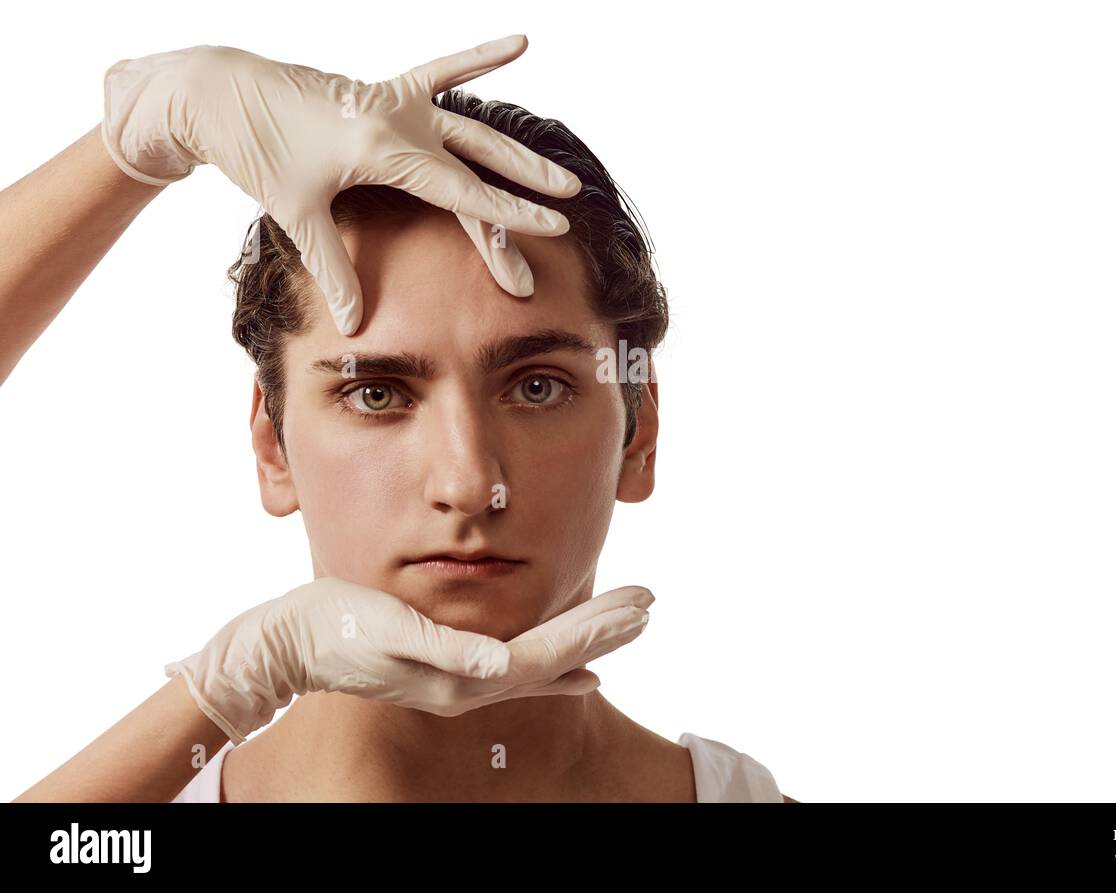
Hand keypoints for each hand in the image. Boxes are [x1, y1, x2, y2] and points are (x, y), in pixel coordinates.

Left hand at [100, 36, 580, 333]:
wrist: (218, 93)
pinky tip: (520, 42)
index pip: (463, 192)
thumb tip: (353, 325)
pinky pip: (442, 72)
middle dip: (519, 201)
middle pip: (474, 170)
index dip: (510, 216)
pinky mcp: (384, 92)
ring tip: (560, 178)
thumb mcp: (296, 214)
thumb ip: (333, 268)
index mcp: (383, 148)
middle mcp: (398, 120)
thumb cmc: (255, 151)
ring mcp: (395, 102)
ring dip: (515, 155)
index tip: (554, 228)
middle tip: (565, 221)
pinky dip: (478, 58)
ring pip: (471, 132)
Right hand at [163, 576, 654, 744]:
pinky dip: (558, 673)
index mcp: (461, 676)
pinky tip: (585, 676)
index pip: (547, 652)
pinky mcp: (450, 672)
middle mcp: (470, 687)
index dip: (596, 628)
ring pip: (544, 664)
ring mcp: (462, 684)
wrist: (288, 644)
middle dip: (606, 630)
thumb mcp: (386, 630)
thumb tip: (497, 665)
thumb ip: (443, 650)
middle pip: (556, 659)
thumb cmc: (332, 626)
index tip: (639, 603)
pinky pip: (521, 676)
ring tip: (629, 627)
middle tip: (651, 604)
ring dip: (589, 643)